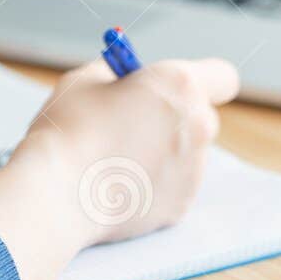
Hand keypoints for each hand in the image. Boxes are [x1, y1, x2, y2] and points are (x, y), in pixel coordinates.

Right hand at [23, 58, 239, 244]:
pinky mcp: (180, 205)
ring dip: (162, 149)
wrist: (58, 192)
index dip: (200, 78)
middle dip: (174, 115)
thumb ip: (118, 75)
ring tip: (115, 156)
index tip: (174, 84)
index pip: (222, 76)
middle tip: (133, 118)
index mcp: (180, 85)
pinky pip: (172, 184)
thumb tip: (126, 81)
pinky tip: (116, 181)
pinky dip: (152, 181)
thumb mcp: (86, 79)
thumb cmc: (69, 127)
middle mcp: (198, 126)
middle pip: (200, 114)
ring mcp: (193, 170)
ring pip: (186, 152)